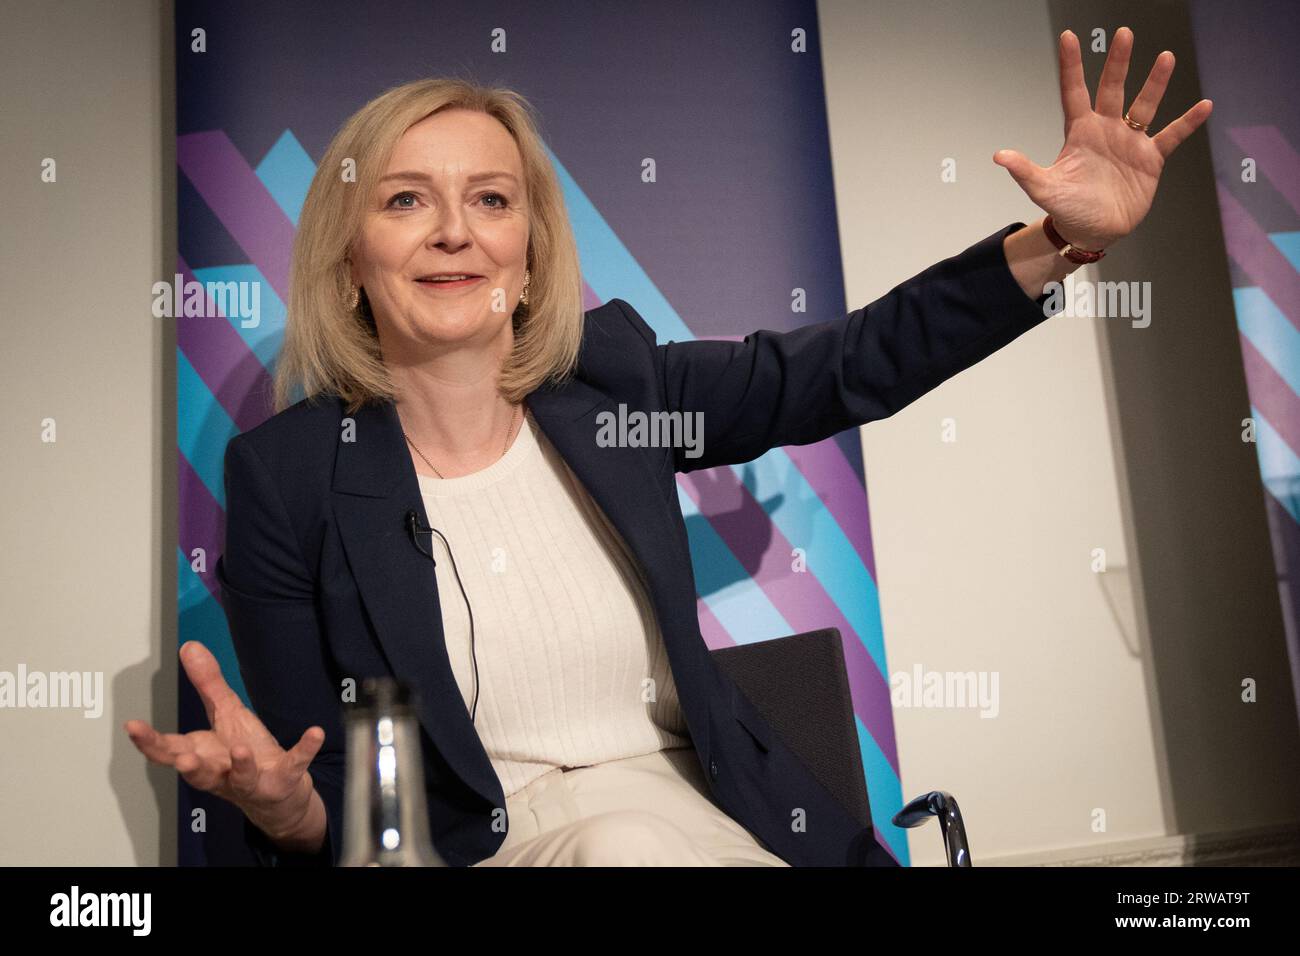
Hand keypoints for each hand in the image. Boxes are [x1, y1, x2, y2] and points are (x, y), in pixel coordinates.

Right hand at [125, 640, 325, 843]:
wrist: (279, 796)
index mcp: (203, 755)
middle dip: (190, 767)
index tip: (132, 726)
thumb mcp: (226, 714)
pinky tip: (314, 734)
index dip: (149, 741)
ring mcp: (253, 780)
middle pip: (199, 772)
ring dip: (241, 765)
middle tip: (182, 759)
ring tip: (240, 749)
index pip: (169, 750)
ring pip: (242, 777)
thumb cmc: (246, 755)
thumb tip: (189, 646)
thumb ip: (207, 683)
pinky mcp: (283, 780)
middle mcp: (222, 773)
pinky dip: (304, 750)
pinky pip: (294, 766)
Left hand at [993, 26, 1212, 250]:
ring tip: (1164, 58)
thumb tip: (999, 156)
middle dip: (1118, 62)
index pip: (1074, 92)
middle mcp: (1106, 130)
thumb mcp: (1044, 189)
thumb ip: (1025, 171)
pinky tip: (1204, 106)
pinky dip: (1187, 123)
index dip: (1071, 66)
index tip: (1069, 37)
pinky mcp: (1151, 159)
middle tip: (1123, 34)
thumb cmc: (1068, 209)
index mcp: (1079, 132)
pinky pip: (1171, 136)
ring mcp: (1130, 142)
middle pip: (1112, 88)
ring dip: (1155, 83)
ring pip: (1145, 105)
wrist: (1092, 231)